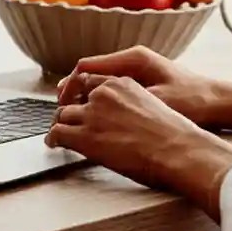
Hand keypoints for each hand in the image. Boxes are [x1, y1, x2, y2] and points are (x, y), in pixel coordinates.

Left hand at [46, 76, 231, 219]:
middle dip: (69, 109)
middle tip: (66, 119)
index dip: (81, 93)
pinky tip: (54, 144)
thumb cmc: (175, 134)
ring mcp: (93, 114)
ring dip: (60, 125)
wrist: (178, 150)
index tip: (77, 100)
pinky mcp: (86, 136)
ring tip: (58, 134)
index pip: (91, 81)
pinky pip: (58, 133)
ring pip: (62, 115)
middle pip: (73, 97)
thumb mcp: (156, 103)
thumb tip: (126, 117)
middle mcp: (104, 93)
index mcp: (123, 82)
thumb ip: (133, 103)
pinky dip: (53, 139)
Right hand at [56, 46, 225, 127]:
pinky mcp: (143, 82)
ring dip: (86, 95)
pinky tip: (97, 115)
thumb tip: (91, 102)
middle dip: (73, 90)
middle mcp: (133, 60)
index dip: (69, 84)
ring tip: (73, 114)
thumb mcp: (155, 101)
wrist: (218, 102)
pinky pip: (112, 87)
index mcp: (133, 59)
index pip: (87, 65)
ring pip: (100, 79)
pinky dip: (100, 98)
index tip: (60, 102)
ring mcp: (138, 70)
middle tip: (60, 110)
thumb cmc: (192, 101)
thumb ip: (123, 98)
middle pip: (91, 71)